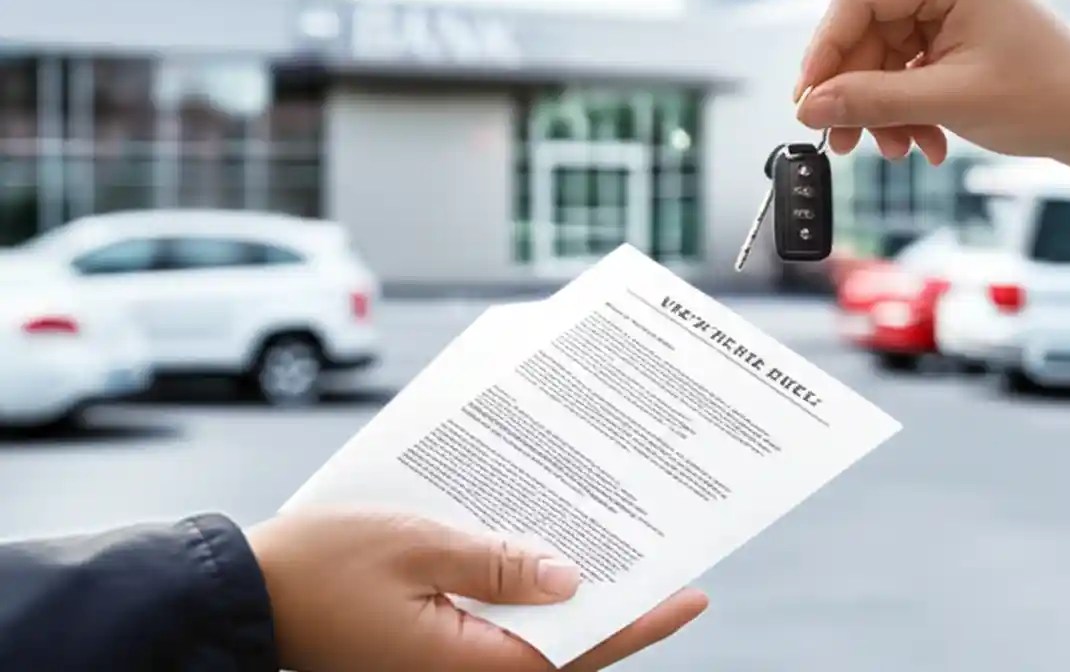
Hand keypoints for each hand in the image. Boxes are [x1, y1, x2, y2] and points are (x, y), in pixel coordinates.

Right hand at [248, 511, 707, 671]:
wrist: (244, 594)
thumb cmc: (318, 568)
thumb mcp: (415, 546)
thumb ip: (496, 562)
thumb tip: (567, 578)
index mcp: (468, 664)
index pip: (579, 649)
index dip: (639, 620)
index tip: (689, 593)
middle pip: (564, 649)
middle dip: (617, 608)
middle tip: (665, 566)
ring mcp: (444, 668)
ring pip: (531, 641)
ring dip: (571, 602)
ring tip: (615, 556)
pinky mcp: (427, 654)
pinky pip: (494, 631)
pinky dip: (524, 599)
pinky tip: (540, 560)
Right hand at [793, 0, 1069, 198]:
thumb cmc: (1045, 97)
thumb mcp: (948, 101)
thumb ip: (872, 101)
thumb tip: (810, 107)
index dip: (824, 51)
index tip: (807, 101)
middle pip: (863, 33)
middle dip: (853, 92)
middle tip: (841, 140)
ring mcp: (947, 13)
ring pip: (879, 60)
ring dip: (880, 111)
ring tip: (894, 149)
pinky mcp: (951, 42)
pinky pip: (902, 74)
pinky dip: (903, 112)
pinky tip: (921, 142)